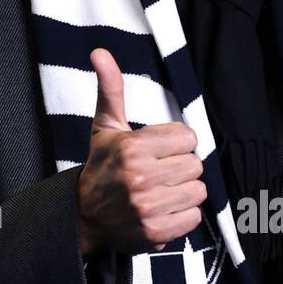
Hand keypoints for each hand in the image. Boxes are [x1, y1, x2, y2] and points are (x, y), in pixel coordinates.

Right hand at [77, 48, 205, 256]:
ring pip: (198, 191)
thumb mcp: (105, 125)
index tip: (159, 151)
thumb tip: (100, 51)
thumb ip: (110, 87)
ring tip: (162, 191)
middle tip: (160, 172)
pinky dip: (182, 215)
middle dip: (181, 167)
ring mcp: (148, 206)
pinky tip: (163, 209)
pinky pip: (194, 217)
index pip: (188, 137)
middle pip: (196, 165)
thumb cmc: (101, 166)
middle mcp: (140, 176)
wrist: (84, 216)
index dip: (176, 144)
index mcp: (133, 147)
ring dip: (184, 192)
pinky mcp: (156, 232)